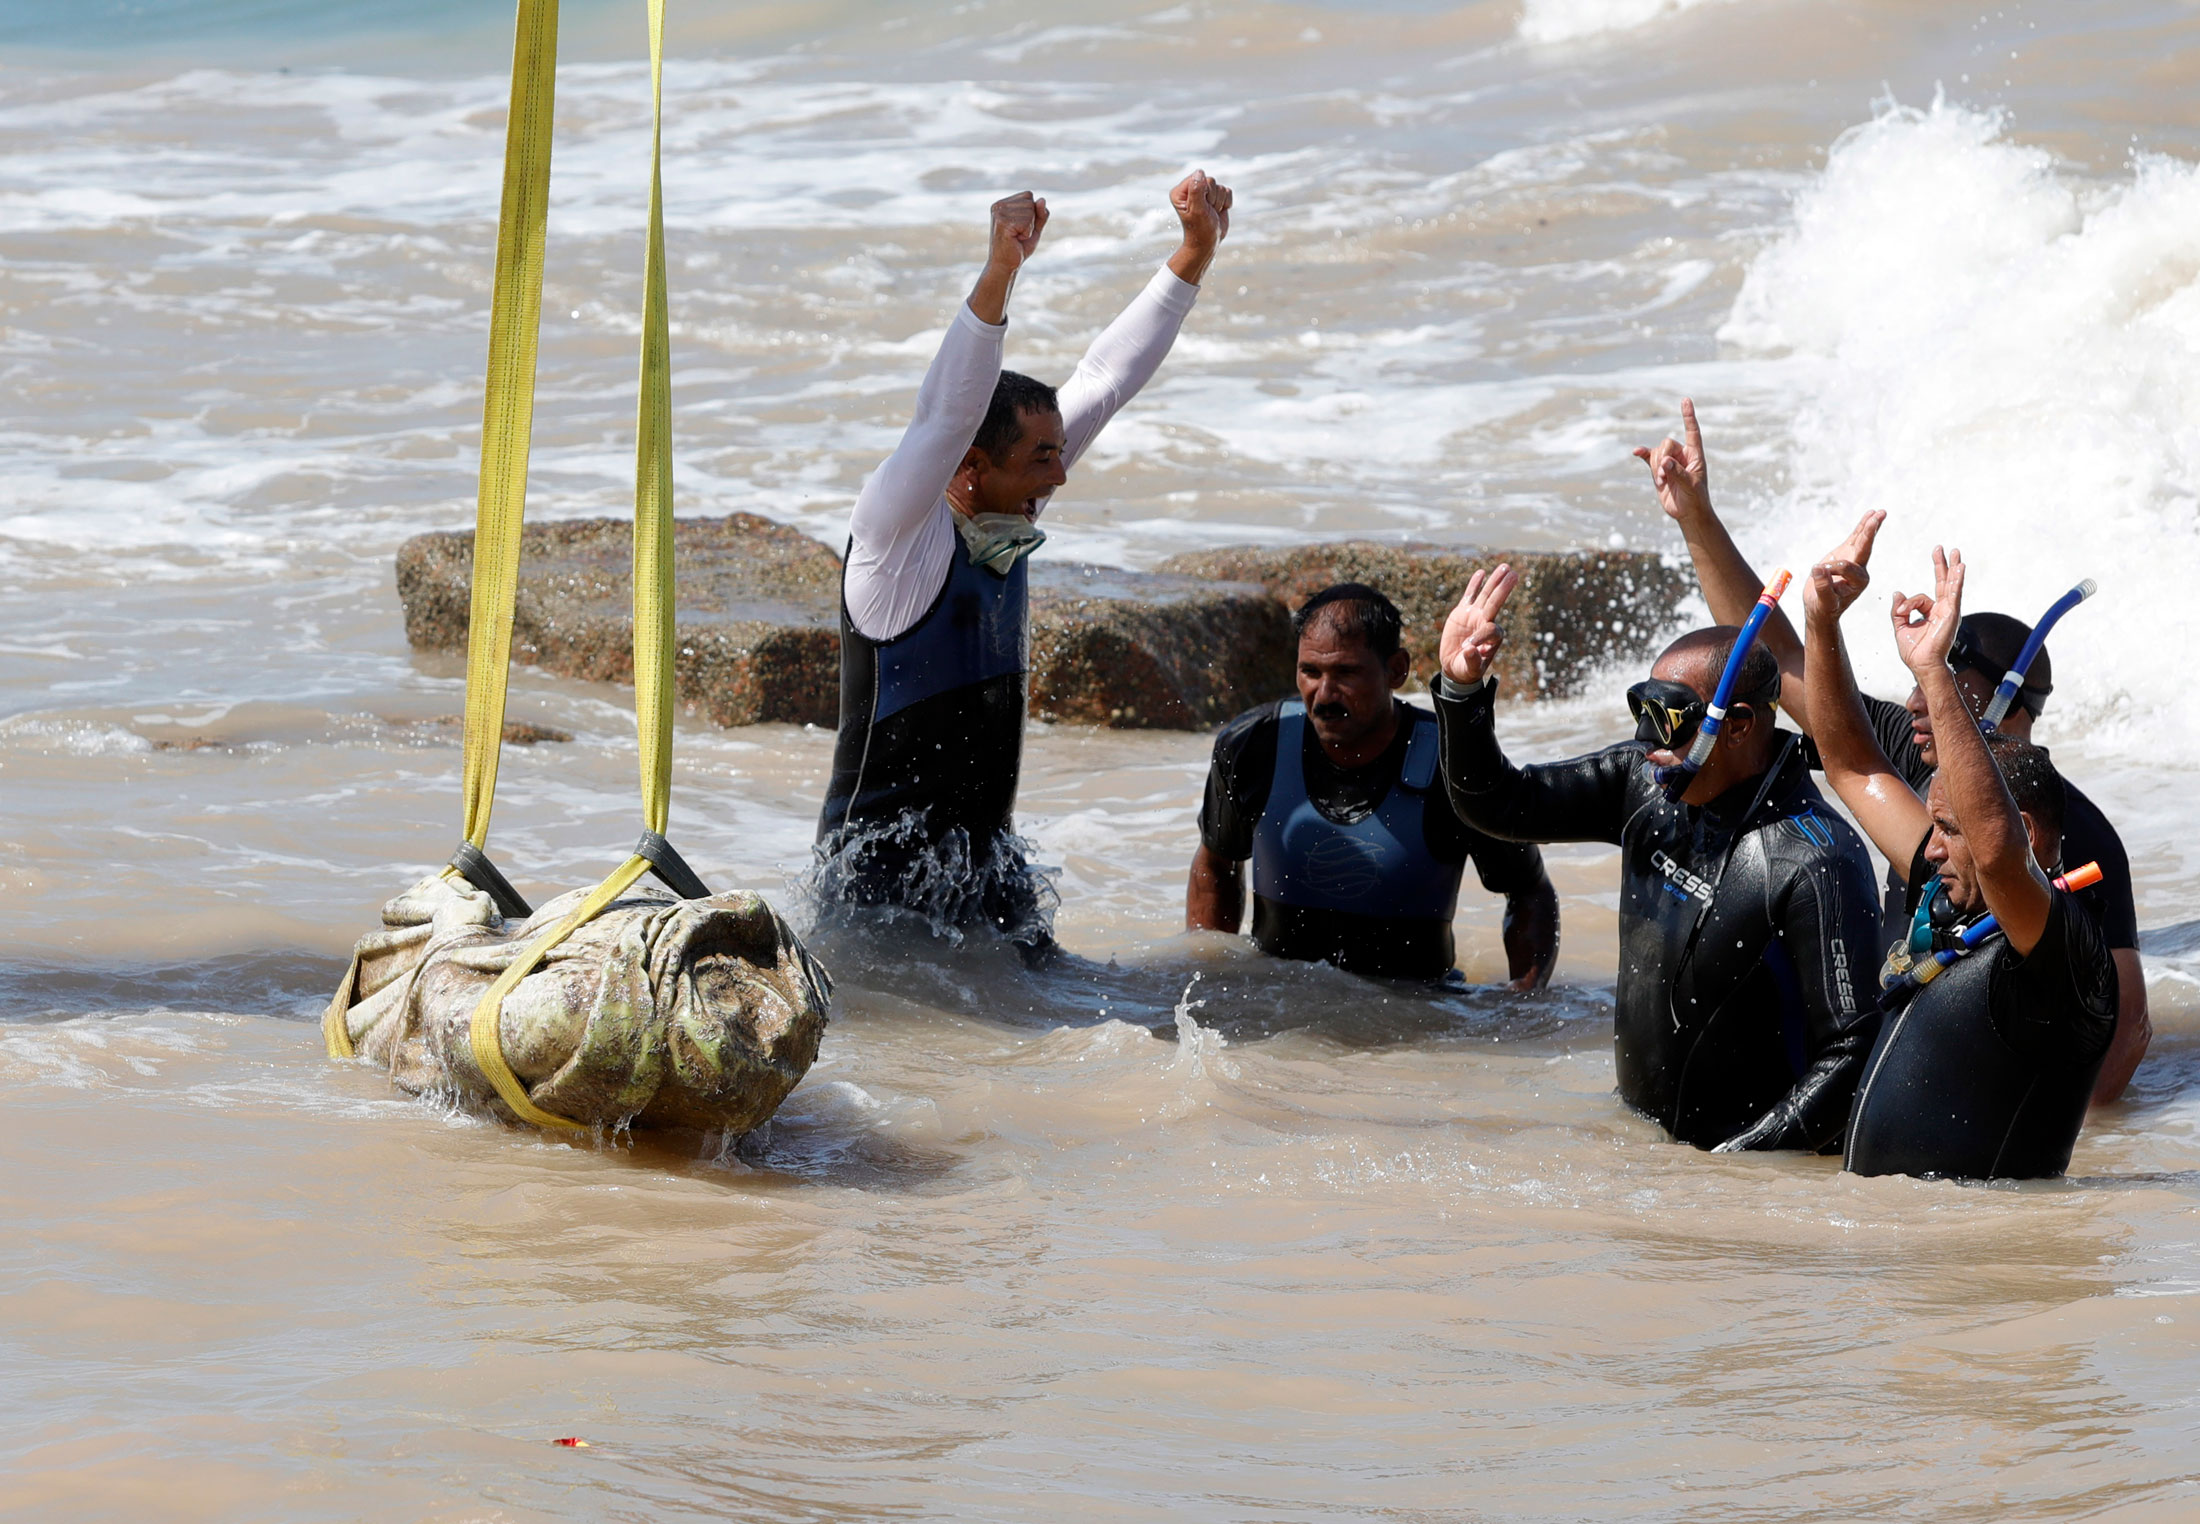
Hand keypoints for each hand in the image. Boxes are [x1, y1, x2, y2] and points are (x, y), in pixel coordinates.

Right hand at [987, 191, 1048, 273]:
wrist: (1006, 265)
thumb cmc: (1019, 247)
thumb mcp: (1034, 227)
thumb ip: (1040, 213)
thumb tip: (1042, 199)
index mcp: (1003, 203)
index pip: (1028, 195)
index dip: (1032, 212)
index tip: (1021, 226)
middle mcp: (998, 205)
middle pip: (1030, 202)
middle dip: (1031, 220)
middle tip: (1018, 233)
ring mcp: (999, 213)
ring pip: (1030, 212)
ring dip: (1028, 228)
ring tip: (1016, 236)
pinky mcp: (1002, 223)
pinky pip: (1027, 222)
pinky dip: (1026, 233)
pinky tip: (1015, 239)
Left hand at [1167, 170, 1232, 283]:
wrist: (1209, 243)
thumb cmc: (1200, 229)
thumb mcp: (1197, 210)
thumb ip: (1196, 190)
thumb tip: (1199, 172)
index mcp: (1181, 191)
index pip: (1199, 177)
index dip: (1205, 192)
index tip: (1202, 206)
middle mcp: (1191, 189)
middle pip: (1211, 181)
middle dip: (1213, 198)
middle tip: (1208, 211)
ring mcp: (1204, 193)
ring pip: (1220, 187)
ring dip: (1219, 202)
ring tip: (1212, 213)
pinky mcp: (1216, 197)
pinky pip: (1228, 191)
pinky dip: (1226, 203)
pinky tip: (1218, 212)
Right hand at [1439, 563, 1516, 686]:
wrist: (1456, 666)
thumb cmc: (1466, 669)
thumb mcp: (1469, 669)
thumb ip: (1472, 661)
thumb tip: (1469, 649)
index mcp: (1492, 638)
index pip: (1490, 629)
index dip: (1480, 637)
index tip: (1467, 648)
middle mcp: (1486, 623)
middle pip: (1496, 603)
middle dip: (1503, 589)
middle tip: (1514, 574)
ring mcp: (1475, 616)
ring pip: (1486, 596)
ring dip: (1494, 581)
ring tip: (1505, 567)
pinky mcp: (1462, 613)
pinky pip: (1469, 596)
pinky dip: (1474, 585)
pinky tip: (1481, 573)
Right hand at [1633, 398, 1708, 524]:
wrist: (1687, 512)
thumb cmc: (1695, 498)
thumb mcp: (1691, 485)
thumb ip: (1678, 472)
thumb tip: (1664, 462)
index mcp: (1695, 455)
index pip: (1692, 431)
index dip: (1688, 416)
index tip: (1685, 400)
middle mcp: (1682, 455)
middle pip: (1667, 443)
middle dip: (1662, 458)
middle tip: (1664, 476)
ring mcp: (1669, 462)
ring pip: (1656, 453)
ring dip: (1655, 467)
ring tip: (1662, 482)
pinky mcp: (1658, 470)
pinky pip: (1648, 458)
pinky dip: (1642, 454)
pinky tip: (1636, 452)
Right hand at [1802, 510, 1884, 624]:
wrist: (1822, 608)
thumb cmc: (1824, 607)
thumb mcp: (1823, 601)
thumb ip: (1823, 587)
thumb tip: (1818, 569)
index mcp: (1858, 582)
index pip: (1846, 567)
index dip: (1831, 568)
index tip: (1817, 573)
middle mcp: (1860, 570)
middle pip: (1866, 548)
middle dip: (1870, 533)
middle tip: (1877, 517)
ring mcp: (1854, 560)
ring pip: (1863, 540)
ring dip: (1870, 525)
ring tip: (1879, 512)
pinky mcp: (1847, 554)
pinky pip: (1856, 537)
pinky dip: (1862, 526)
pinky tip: (1870, 514)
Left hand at [1890, 545, 1964, 677]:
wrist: (1921, 664)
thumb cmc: (1914, 651)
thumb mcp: (1900, 627)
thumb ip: (1899, 609)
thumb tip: (1897, 593)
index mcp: (1931, 613)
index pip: (1921, 597)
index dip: (1908, 602)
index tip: (1901, 609)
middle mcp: (1942, 610)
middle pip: (1943, 583)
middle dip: (1942, 565)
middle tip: (1943, 549)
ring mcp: (1949, 612)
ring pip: (1951, 586)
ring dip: (1953, 569)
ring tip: (1956, 553)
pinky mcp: (1951, 614)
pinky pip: (1954, 594)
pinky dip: (1957, 580)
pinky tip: (1960, 568)